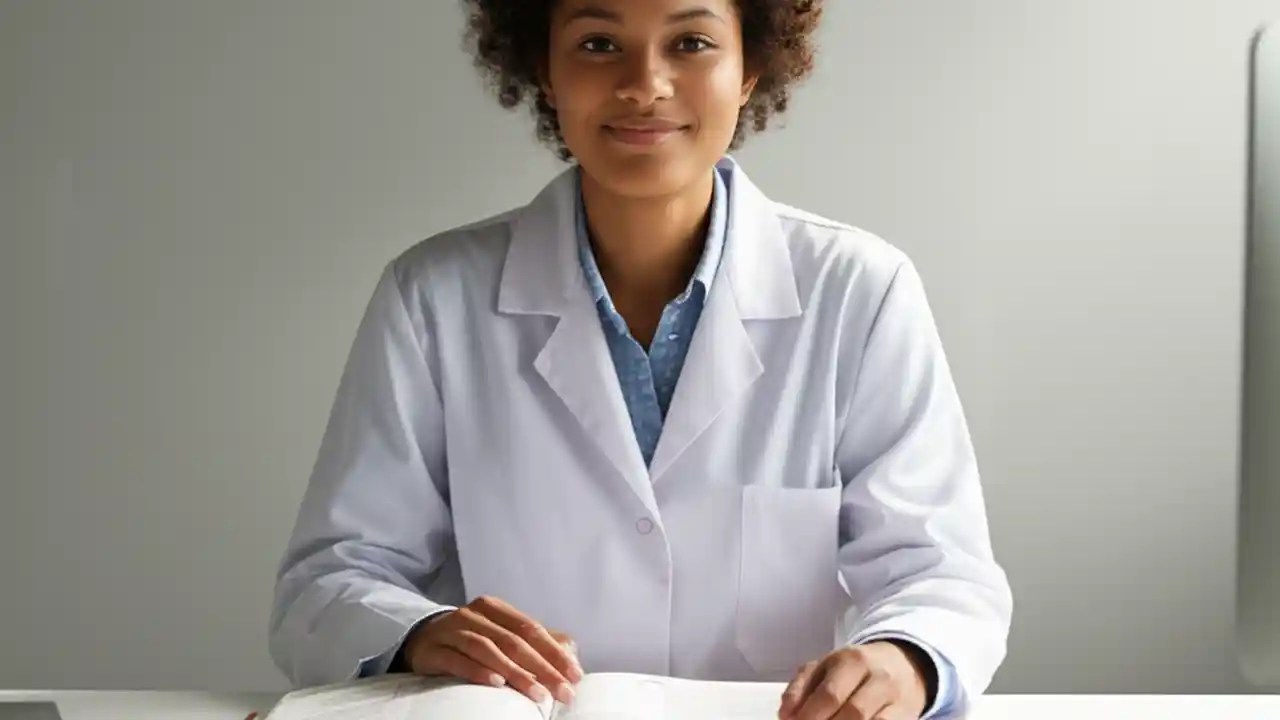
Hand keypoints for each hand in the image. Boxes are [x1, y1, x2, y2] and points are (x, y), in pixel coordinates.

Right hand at [401, 595, 582, 705]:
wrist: (419, 639)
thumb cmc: (469, 638)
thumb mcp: (500, 634)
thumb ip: (533, 640)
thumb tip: (570, 650)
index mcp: (494, 608)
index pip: (531, 628)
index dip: (555, 652)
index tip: (575, 675)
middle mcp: (474, 615)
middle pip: (514, 641)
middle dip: (543, 668)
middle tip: (562, 691)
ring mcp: (452, 631)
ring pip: (488, 650)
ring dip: (516, 673)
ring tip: (537, 693)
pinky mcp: (433, 650)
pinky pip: (458, 660)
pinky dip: (479, 671)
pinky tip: (497, 684)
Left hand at [777, 641, 930, 719]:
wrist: (903, 664)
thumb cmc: (854, 669)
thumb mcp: (823, 668)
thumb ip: (799, 689)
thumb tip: (785, 715)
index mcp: (852, 660)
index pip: (830, 695)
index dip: (809, 717)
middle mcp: (879, 677)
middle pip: (854, 713)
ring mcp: (897, 698)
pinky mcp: (908, 716)